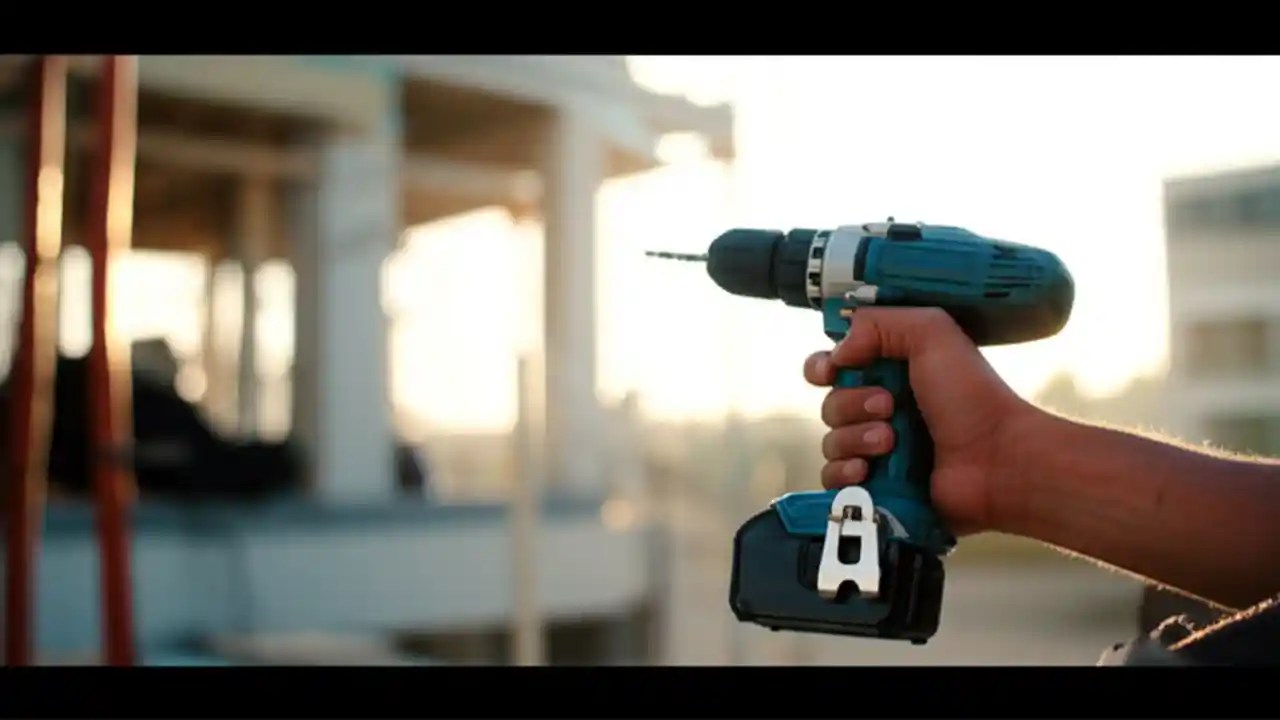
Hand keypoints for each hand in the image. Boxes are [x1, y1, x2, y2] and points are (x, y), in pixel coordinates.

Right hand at [803, 307, 1035, 534]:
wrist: (996, 460)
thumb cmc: (971, 397)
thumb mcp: (933, 334)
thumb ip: (879, 323)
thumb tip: (838, 352)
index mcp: (890, 373)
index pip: (833, 366)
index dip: (823, 368)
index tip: (831, 371)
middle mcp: (880, 410)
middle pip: (830, 404)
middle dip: (852, 404)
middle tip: (889, 407)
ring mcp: (877, 451)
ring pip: (831, 442)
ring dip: (854, 438)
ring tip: (890, 442)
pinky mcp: (877, 487)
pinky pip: (835, 479)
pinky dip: (846, 472)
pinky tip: (868, 470)